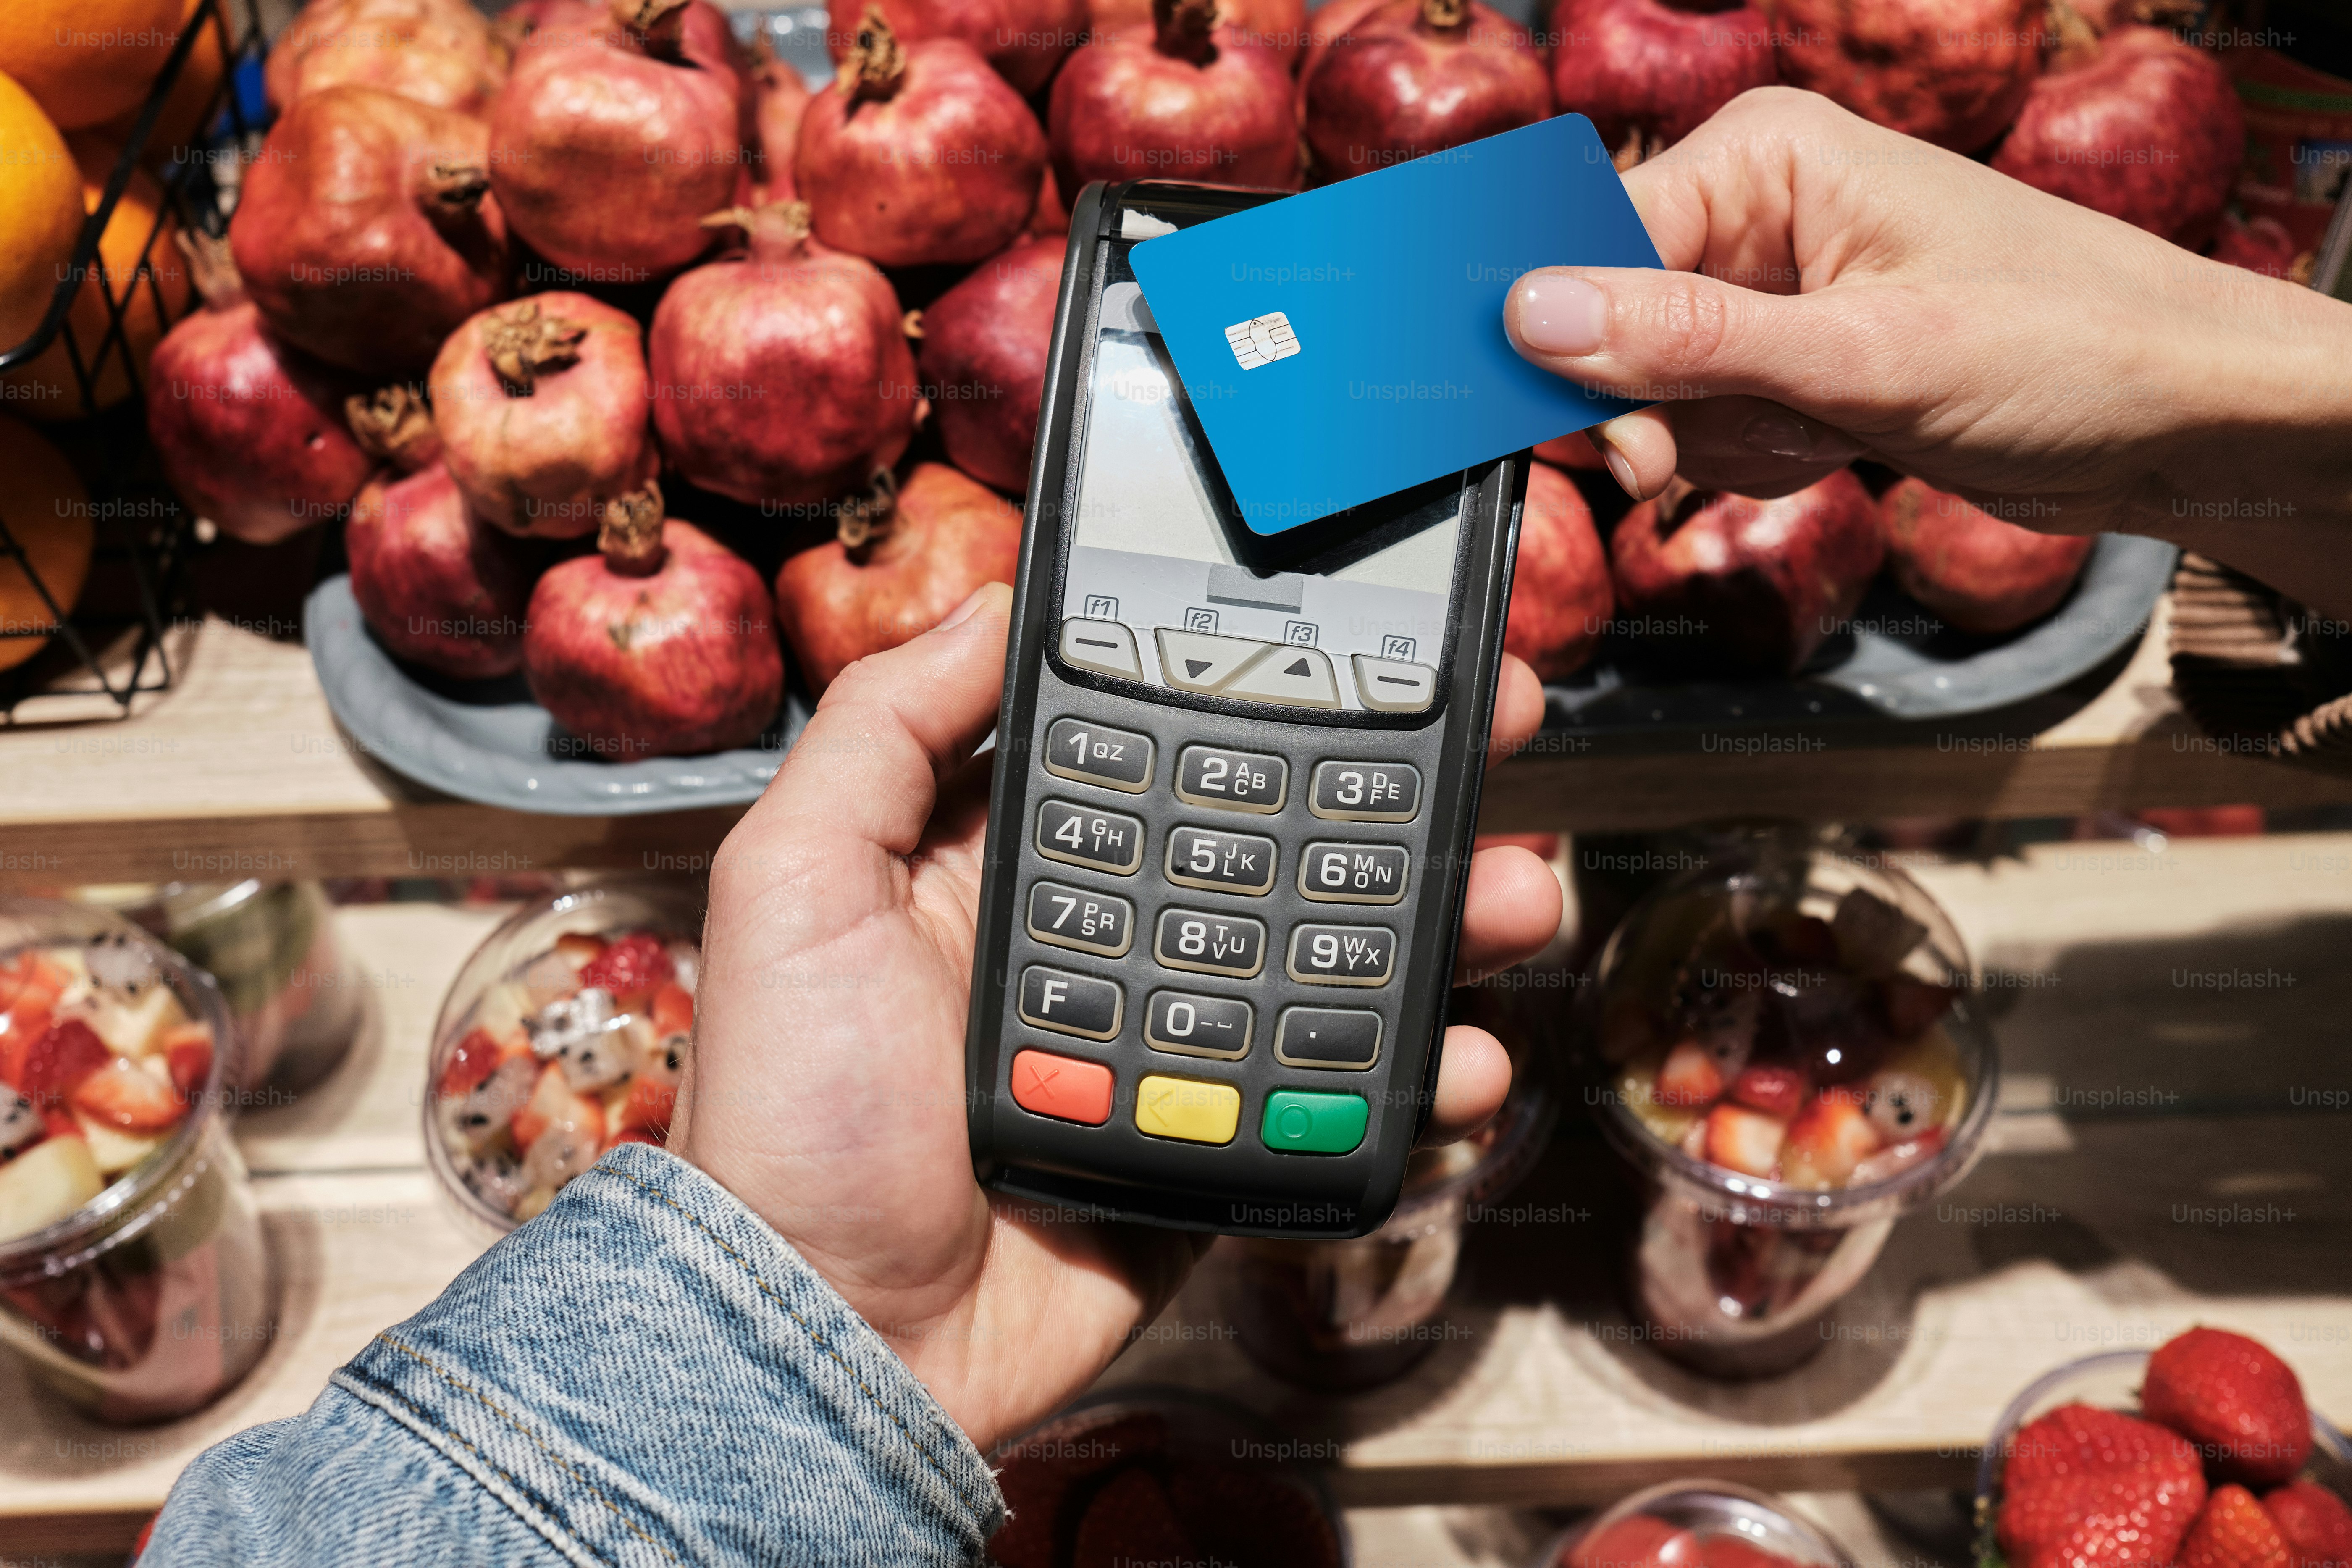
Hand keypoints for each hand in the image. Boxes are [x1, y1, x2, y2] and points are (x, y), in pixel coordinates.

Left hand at [669, 585, 1559, 1452]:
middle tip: (1501, 732)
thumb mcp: (795, 883)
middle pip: (1290, 838)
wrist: (829, 1341)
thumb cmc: (787, 1115)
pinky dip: (1420, 1076)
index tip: (1367, 643)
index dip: (1273, 690)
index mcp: (1027, 862)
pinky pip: (1344, 1101)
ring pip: (1343, 959)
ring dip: (1448, 916)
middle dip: (1405, 788)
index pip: (1173, 745)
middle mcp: (1116, 939)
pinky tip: (1463, 1051)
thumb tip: (991, 603)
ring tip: (1516, 891)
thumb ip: (884, 731)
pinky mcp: (1222, 1151)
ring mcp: (1180, 1048)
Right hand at [1503, 87, 2351, 618]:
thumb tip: (1536, 317)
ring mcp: (1770, 291)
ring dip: (1715, 441)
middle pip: (1606, 321)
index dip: (1564, 342)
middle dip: (1648, 406)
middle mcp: (1755, 212)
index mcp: (1764, 158)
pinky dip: (1750, 458)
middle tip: (1674, 460)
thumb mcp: (1865, 354)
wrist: (2180, 417)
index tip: (1565, 421)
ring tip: (1815, 432)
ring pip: (1650, 389)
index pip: (1591, 243)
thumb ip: (1690, 341)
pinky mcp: (1789, 360)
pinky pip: (1704, 424)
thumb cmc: (2071, 345)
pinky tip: (1827, 444)